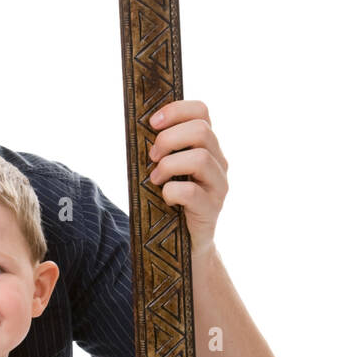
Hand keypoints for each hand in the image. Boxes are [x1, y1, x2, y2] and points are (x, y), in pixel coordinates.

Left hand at [148, 99, 227, 258]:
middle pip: (201, 129)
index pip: (202, 111)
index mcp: (207, 146)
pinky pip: (191, 192)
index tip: (152, 122)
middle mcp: (219, 161)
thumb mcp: (166, 170)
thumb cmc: (170, 203)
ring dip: (168, 165)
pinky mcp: (212, 209)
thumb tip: (138, 129)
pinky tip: (165, 198)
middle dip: (169, 138)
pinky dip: (171, 192)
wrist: (186, 246)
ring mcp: (219, 185)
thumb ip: (160, 150)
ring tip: (155, 180)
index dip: (176, 110)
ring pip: (200, 157)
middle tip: (152, 156)